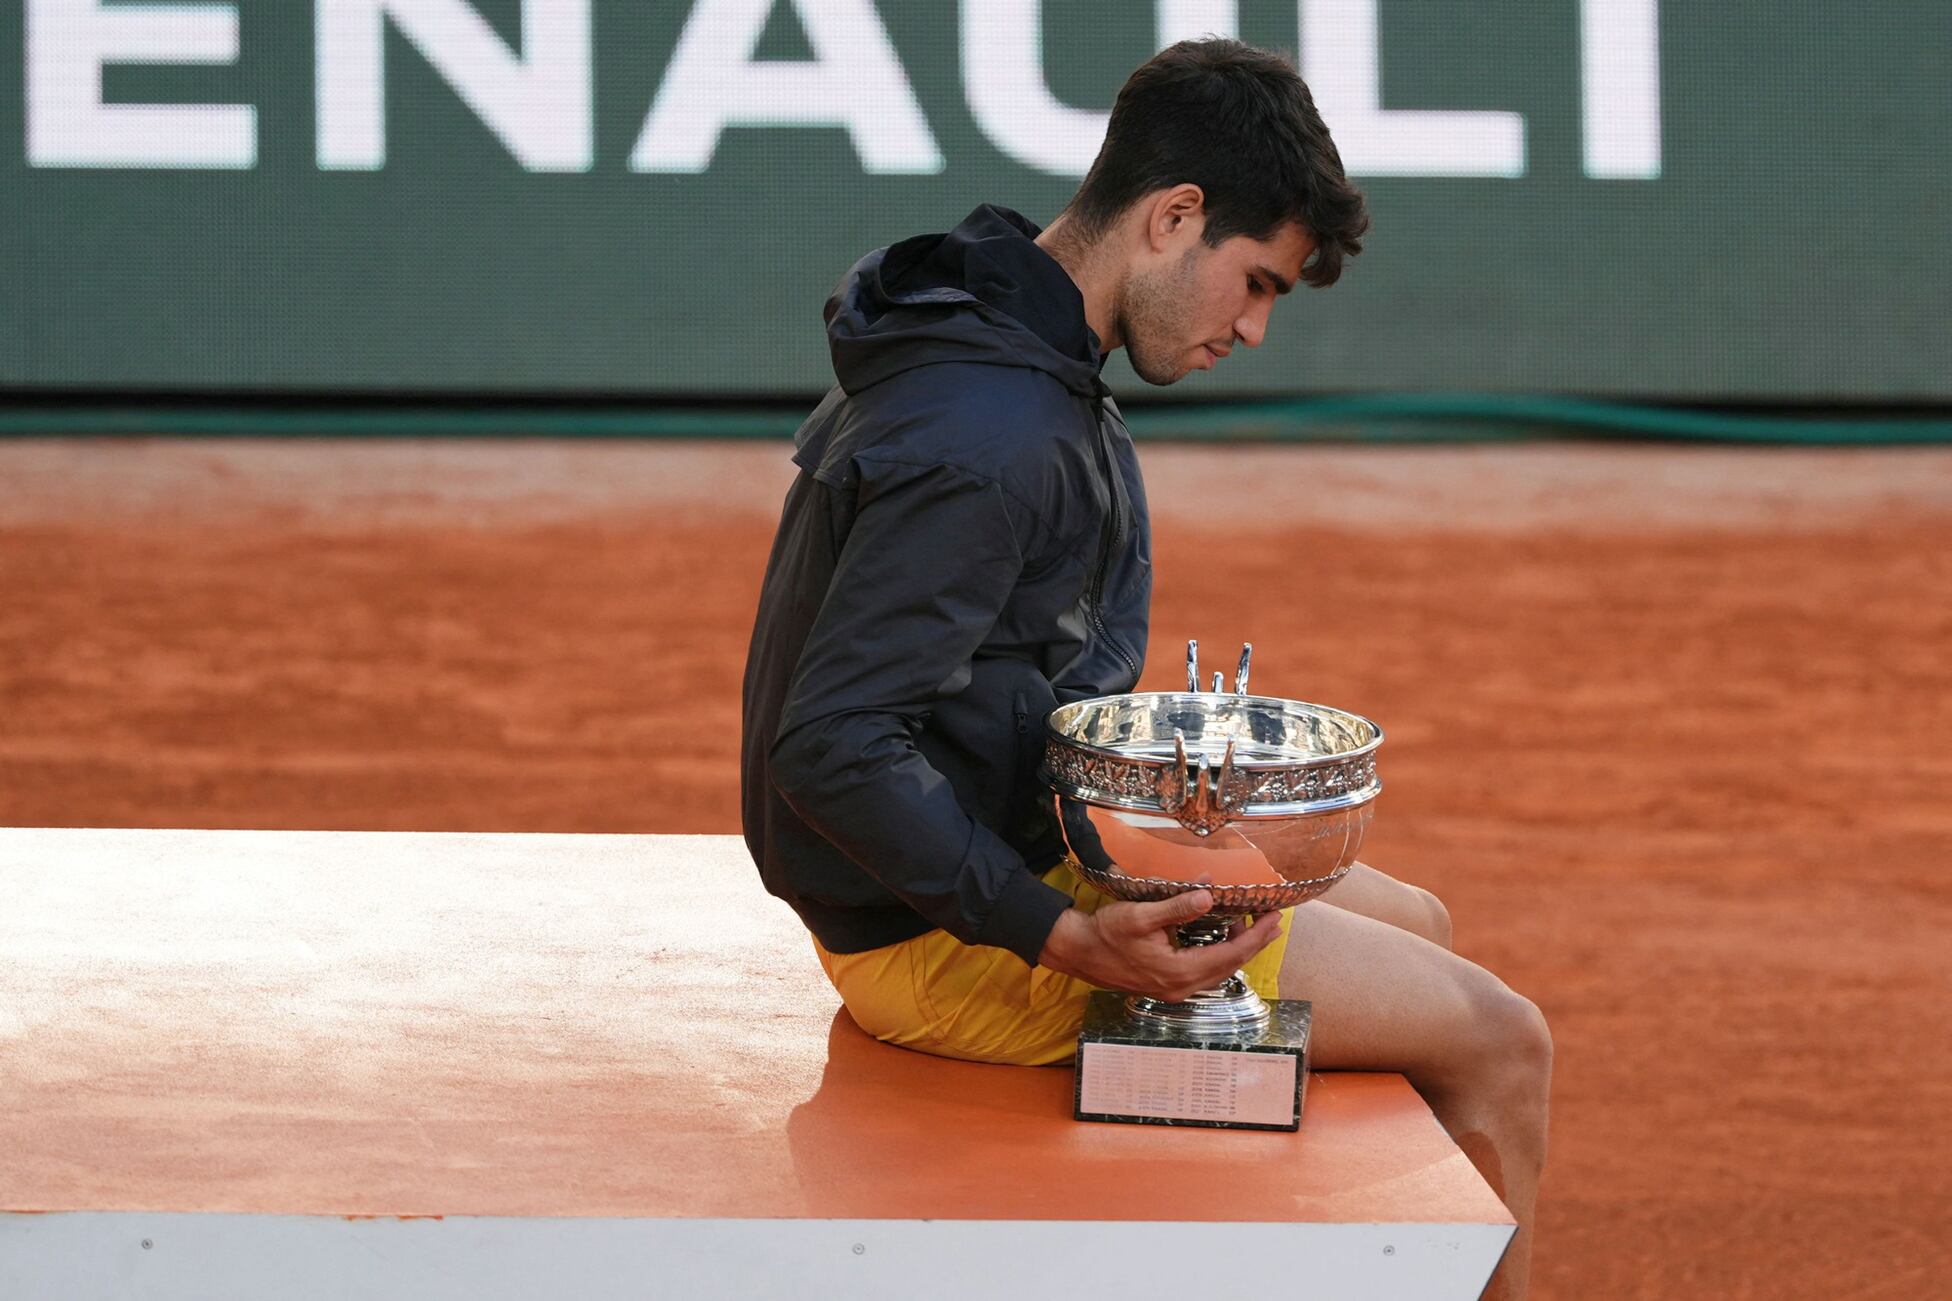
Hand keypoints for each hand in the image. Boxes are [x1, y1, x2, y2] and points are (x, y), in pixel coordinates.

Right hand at [1036, 889, 1283, 1002]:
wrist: (1078, 952)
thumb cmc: (1106, 932)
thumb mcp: (1142, 914)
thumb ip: (1178, 906)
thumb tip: (1210, 895)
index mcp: (1180, 971)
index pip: (1231, 954)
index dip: (1257, 936)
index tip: (1275, 919)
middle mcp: (1181, 987)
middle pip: (1230, 965)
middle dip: (1254, 942)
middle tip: (1273, 921)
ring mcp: (1173, 989)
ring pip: (1217, 970)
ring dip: (1236, 949)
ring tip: (1249, 925)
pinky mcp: (1166, 985)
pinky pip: (1203, 971)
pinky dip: (1218, 954)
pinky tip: (1218, 938)